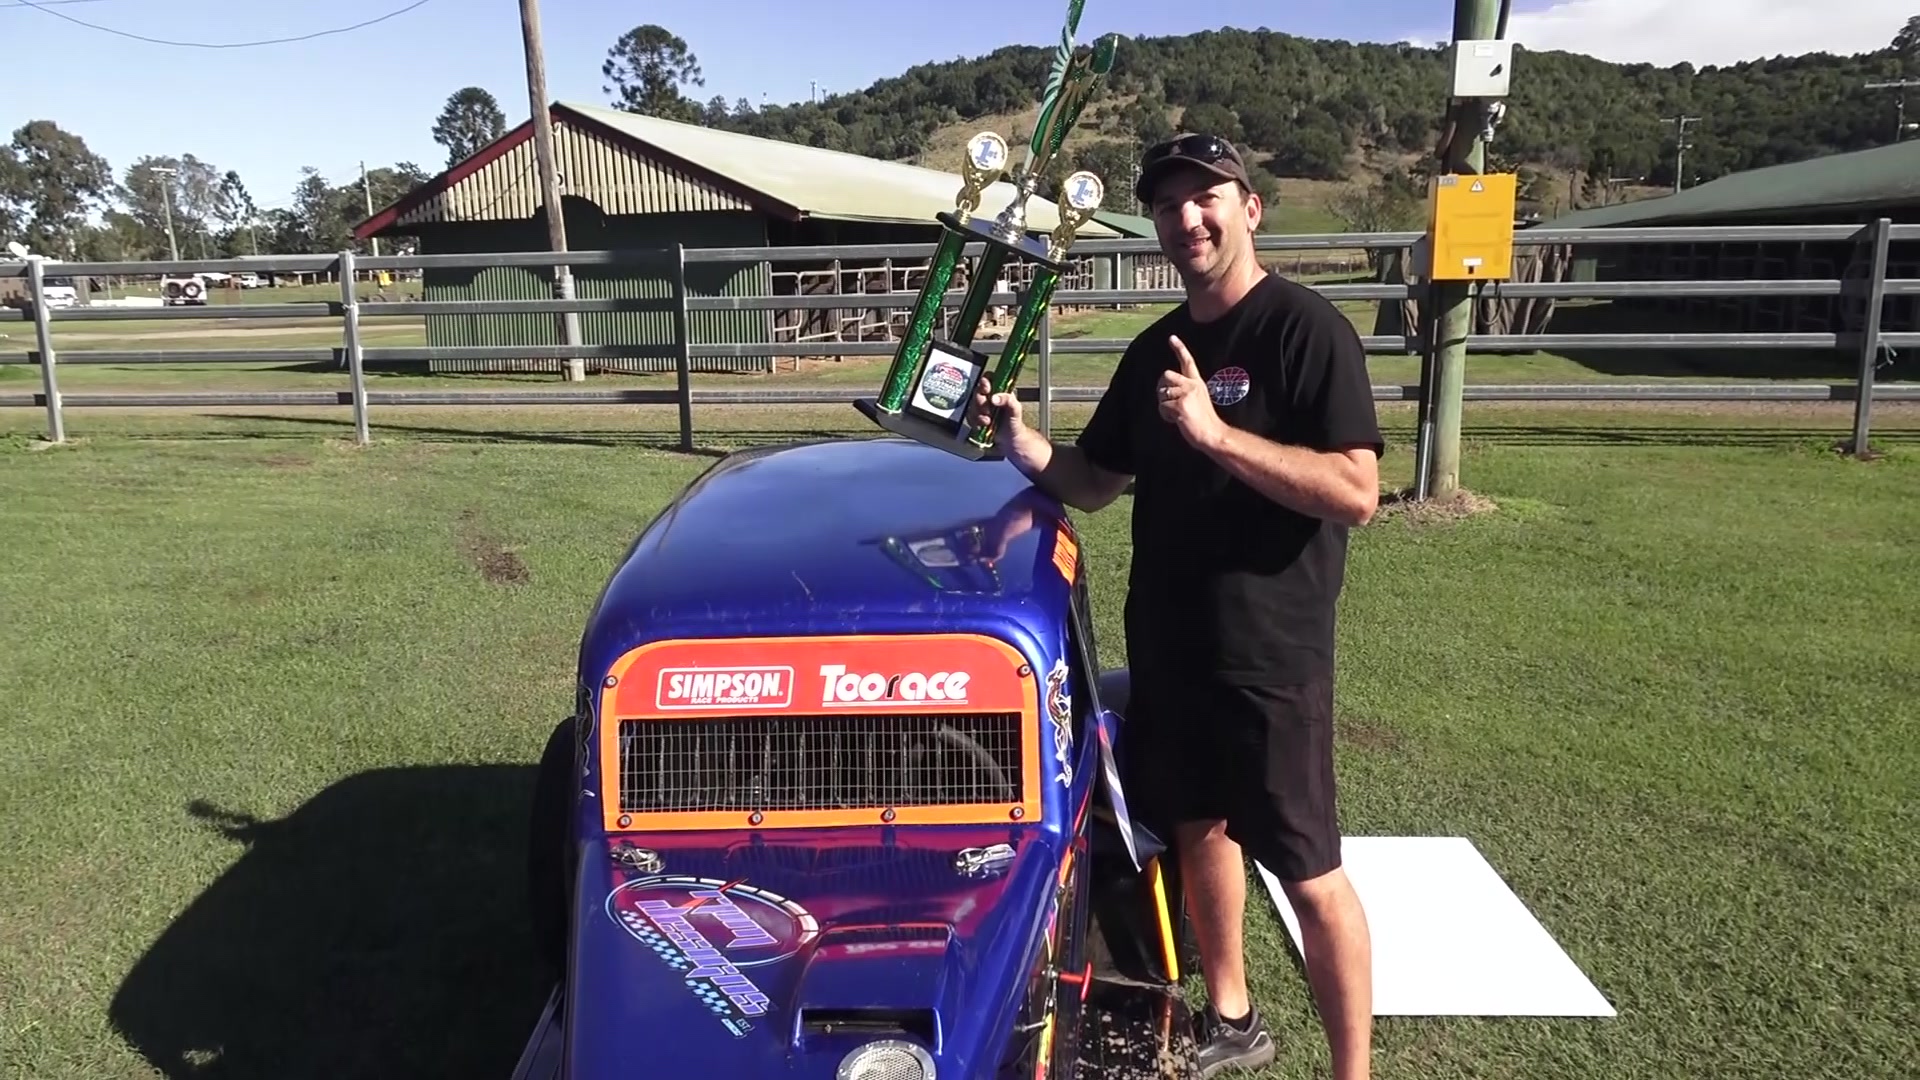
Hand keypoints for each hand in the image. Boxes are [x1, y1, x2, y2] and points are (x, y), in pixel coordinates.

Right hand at [965, 375, 1015, 434]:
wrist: (1010, 440)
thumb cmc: (1015, 422)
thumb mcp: (1016, 410)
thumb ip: (1008, 400)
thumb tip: (994, 398)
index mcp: (999, 391)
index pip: (989, 378)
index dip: (985, 381)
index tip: (986, 389)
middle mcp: (988, 397)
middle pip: (977, 392)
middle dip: (981, 402)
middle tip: (988, 411)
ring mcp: (981, 408)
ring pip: (972, 405)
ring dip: (978, 414)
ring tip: (988, 421)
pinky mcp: (976, 418)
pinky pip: (969, 417)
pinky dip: (975, 422)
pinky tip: (983, 425)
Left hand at [1157, 335, 1223, 449]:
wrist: (1213, 433)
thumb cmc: (1203, 421)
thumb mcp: (1198, 399)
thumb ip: (1185, 391)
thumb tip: (1166, 390)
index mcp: (1197, 383)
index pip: (1188, 362)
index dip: (1180, 348)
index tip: (1172, 337)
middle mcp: (1192, 385)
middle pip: (1166, 375)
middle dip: (1162, 387)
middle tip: (1169, 401)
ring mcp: (1186, 394)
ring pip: (1162, 393)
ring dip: (1164, 405)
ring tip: (1177, 414)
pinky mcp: (1181, 405)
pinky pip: (1163, 407)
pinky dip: (1166, 415)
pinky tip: (1177, 420)